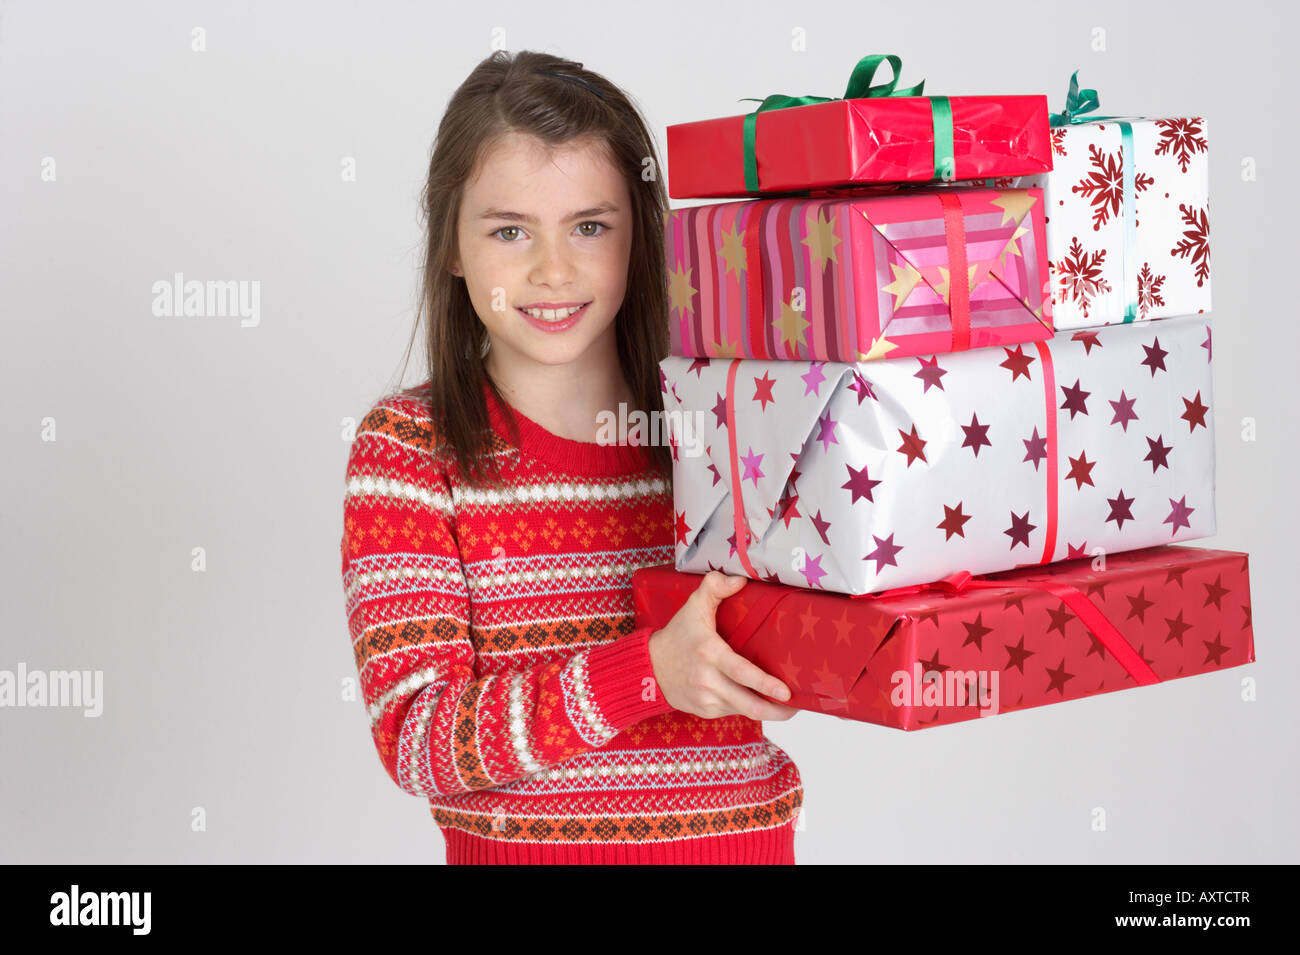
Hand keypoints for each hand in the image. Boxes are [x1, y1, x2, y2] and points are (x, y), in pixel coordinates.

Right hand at [647, 571, 799, 720]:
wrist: (649, 667)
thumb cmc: (678, 635)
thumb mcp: (693, 606)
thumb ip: (714, 587)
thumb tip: (740, 580)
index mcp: (709, 653)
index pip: (741, 672)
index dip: (765, 685)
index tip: (786, 691)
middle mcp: (708, 680)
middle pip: (748, 704)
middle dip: (776, 711)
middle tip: (797, 705)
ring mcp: (707, 699)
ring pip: (744, 711)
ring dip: (767, 711)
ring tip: (786, 707)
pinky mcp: (706, 711)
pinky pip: (733, 712)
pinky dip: (748, 708)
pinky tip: (760, 702)